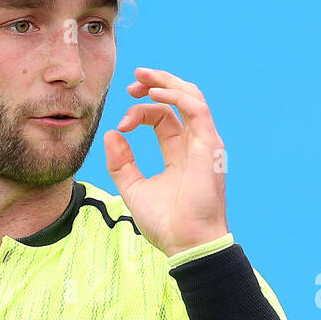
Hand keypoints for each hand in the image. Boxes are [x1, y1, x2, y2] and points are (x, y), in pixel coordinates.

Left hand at [103, 66, 228, 257]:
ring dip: (166, 81)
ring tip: (141, 76)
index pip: (164, 117)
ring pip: (191, 96)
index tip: (120, 125)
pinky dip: (175, 96)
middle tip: (132, 78)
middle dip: (156, 83)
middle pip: (180, 100)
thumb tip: (111, 133)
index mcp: (180, 153)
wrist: (185, 243)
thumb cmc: (165, 223)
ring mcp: (205, 142)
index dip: (140, 112)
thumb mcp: (133, 188)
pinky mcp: (209, 144)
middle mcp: (195, 144)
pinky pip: (195, 108)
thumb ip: (120, 163)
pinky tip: (154, 92)